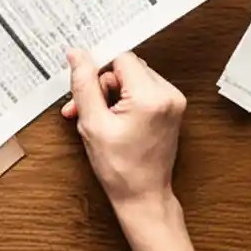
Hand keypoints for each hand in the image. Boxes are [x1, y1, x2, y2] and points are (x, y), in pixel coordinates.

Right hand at [63, 49, 186, 216]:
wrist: (143, 196)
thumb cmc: (120, 169)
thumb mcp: (92, 123)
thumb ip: (83, 84)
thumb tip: (77, 55)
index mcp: (151, 97)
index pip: (120, 58)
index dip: (98, 71)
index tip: (85, 88)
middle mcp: (168, 95)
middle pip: (127, 67)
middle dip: (103, 85)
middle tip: (85, 109)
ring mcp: (173, 101)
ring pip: (133, 78)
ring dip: (112, 93)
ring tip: (99, 118)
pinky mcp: (172, 108)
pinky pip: (143, 90)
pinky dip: (126, 100)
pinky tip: (114, 119)